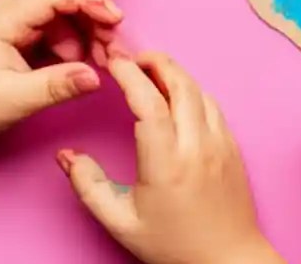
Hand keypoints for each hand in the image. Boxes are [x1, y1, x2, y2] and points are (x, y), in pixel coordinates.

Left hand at [0, 0, 123, 147]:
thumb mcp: (14, 100)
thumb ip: (57, 86)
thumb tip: (97, 77)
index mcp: (5, 16)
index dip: (92, 1)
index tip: (117, 23)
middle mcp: (12, 5)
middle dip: (96, 10)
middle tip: (114, 44)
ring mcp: (18, 14)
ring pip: (68, 2)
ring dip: (90, 25)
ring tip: (102, 59)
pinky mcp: (23, 27)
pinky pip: (61, 20)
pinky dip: (79, 36)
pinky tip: (83, 61)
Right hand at [58, 53, 281, 263]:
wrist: (228, 260)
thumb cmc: (175, 246)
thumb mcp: (122, 223)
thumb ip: (90, 187)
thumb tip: (67, 156)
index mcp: (167, 164)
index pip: (150, 103)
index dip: (130, 74)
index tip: (113, 59)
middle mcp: (198, 147)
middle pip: (180, 85)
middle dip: (155, 61)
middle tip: (130, 56)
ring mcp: (221, 144)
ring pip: (200, 91)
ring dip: (175, 73)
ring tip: (150, 70)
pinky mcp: (233, 147)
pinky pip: (213, 106)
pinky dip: (193, 91)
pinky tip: (176, 95)